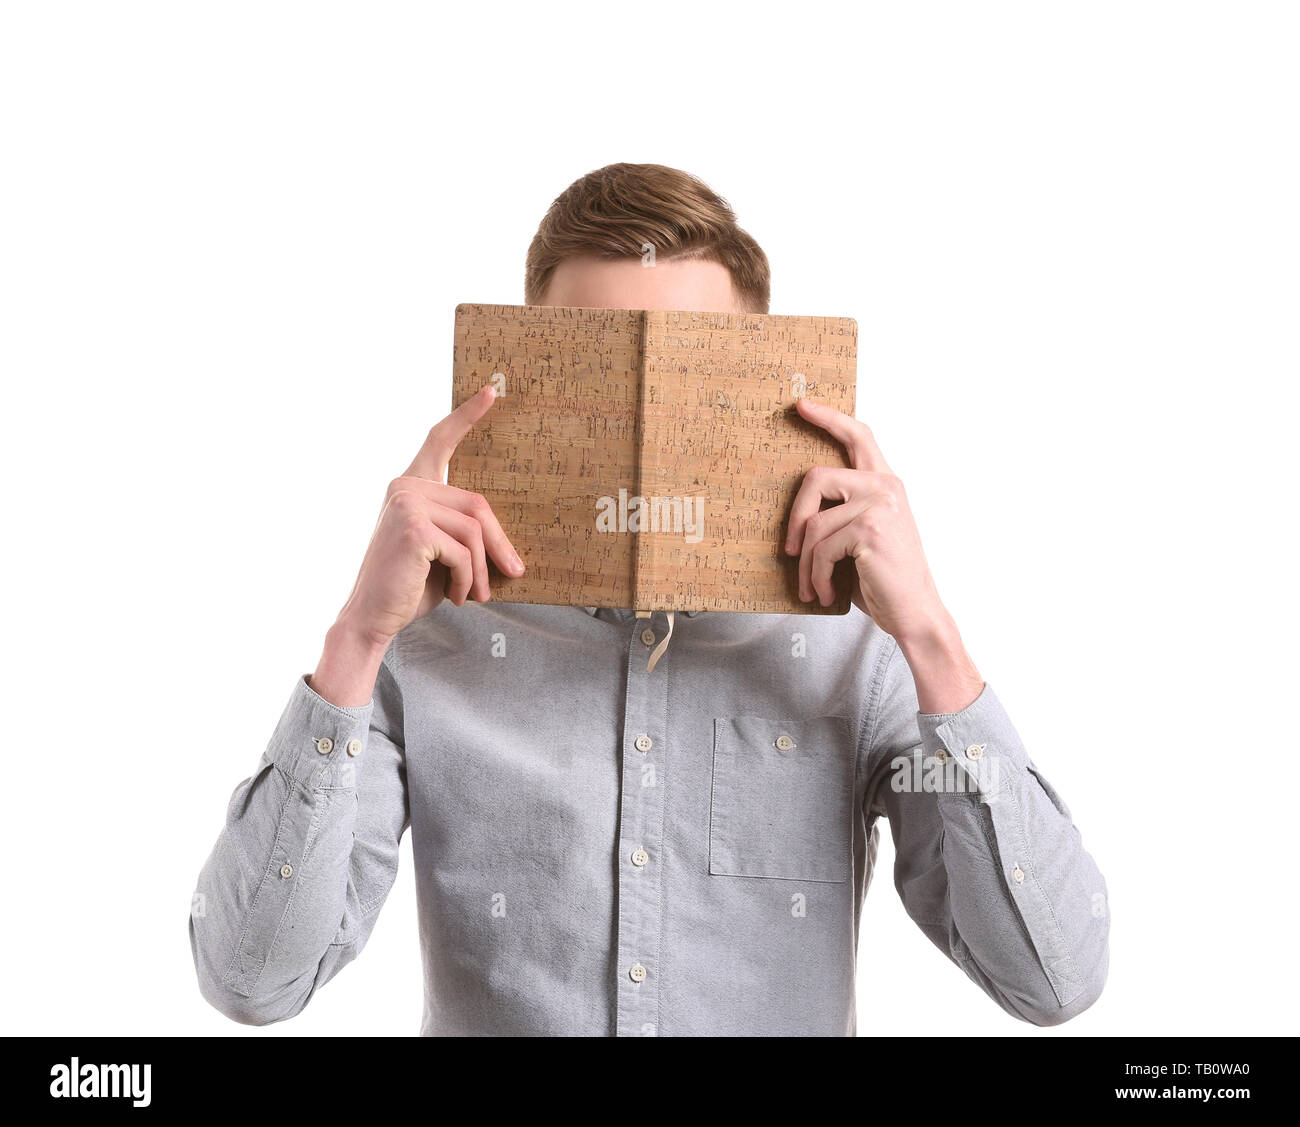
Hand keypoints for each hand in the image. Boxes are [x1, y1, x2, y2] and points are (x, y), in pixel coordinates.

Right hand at [310, 385, 522, 705]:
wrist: (372, 619)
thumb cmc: (409, 587)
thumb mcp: (444, 554)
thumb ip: (465, 533)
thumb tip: (512, 546)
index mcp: (411, 486)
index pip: (439, 442)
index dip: (466, 416)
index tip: (492, 392)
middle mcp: (406, 486)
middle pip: (477, 504)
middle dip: (499, 543)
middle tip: (513, 572)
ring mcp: (407, 503)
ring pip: (474, 530)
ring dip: (483, 569)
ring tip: (478, 594)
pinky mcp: (413, 527)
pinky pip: (464, 550)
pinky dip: (469, 579)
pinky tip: (460, 597)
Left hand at [785, 398, 982, 712]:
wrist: (915, 614)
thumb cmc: (886, 580)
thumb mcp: (864, 537)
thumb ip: (844, 511)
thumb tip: (800, 506)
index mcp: (885, 484)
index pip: (859, 437)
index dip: (829, 418)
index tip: (801, 405)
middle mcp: (886, 487)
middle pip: (815, 479)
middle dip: (793, 518)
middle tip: (788, 551)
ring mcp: (879, 506)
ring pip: (813, 524)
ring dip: (805, 563)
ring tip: (812, 587)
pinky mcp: (870, 530)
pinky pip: (821, 549)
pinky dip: (816, 576)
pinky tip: (823, 593)